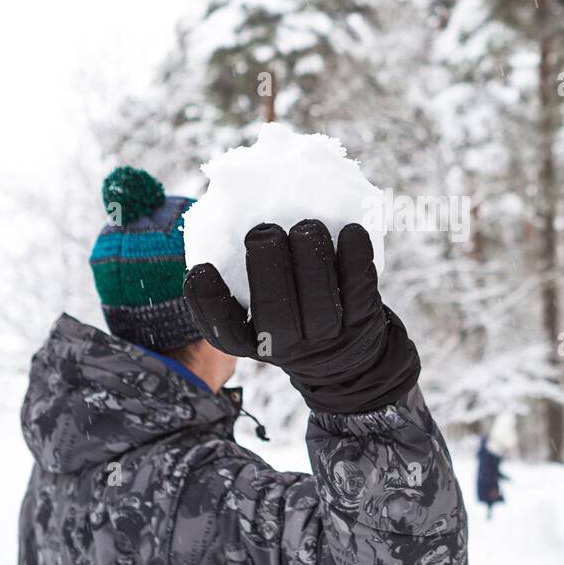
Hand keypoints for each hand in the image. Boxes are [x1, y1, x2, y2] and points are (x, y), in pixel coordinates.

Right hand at [182, 220, 419, 413]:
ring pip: (319, 305)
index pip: (224, 331)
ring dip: (312, 261)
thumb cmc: (289, 310)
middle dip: (268, 269)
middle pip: (276, 315)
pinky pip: (359, 291)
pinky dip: (356, 260)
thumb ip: (243, 273)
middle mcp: (287, 345)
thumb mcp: (257, 306)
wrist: (345, 353)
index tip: (201, 269)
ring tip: (306, 226)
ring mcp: (327, 337)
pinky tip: (351, 231)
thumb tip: (230, 211)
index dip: (209, 303)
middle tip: (263, 231)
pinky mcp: (362, 322)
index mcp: (251, 341)